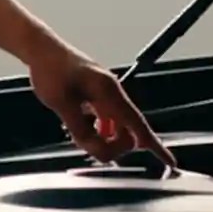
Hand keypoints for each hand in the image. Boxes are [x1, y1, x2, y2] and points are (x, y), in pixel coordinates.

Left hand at [27, 43, 175, 166]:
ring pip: (116, 125)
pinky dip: (100, 128)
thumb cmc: (50, 70)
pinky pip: (106, 117)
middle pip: (127, 130)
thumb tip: (95, 149)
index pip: (138, 125)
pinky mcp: (96, 92)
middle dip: (114, 145)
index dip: (155, 146)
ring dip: (105, 138)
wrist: (41, 48)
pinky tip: (84, 130)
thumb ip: (79, 128)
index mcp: (109, 93)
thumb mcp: (60, 102)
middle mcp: (112, 92)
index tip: (170, 163)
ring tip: (83, 139)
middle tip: (87, 146)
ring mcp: (105, 92)